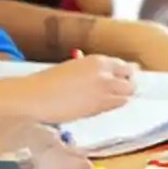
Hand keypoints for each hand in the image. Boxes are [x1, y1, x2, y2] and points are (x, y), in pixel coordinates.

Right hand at [24, 55, 138, 121]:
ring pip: (127, 96)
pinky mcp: (98, 108)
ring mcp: (103, 92)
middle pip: (131, 82)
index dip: (125, 73)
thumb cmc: (48, 82)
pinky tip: (102, 105)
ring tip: (112, 99)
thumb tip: (103, 75)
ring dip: (123, 97)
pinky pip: (114, 106)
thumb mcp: (73, 68)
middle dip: (129, 85)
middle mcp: (105, 74)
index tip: (124, 78)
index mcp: (97, 61)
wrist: (36, 97)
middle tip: (123, 90)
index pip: (124, 66)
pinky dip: (113, 106)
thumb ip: (91, 70)